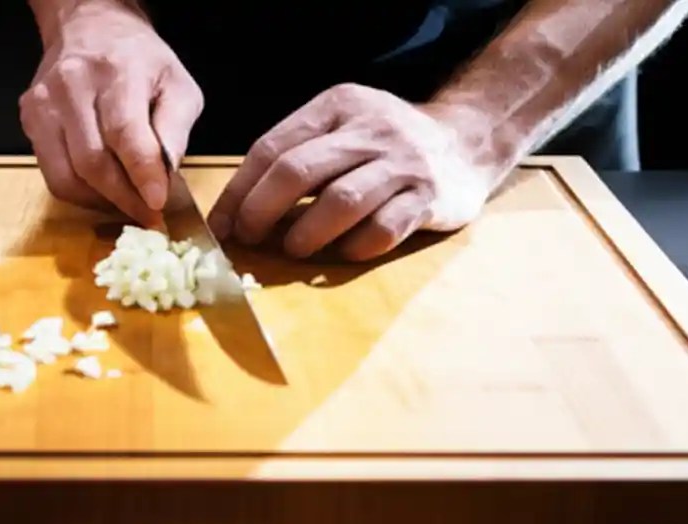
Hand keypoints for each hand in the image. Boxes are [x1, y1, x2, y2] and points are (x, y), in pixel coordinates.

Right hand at [20, 0, 202, 223]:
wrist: (90, 28)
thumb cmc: (139, 61)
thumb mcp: (177, 85)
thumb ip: (175, 131)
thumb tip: (165, 178)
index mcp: (116, 71)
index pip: (125, 133)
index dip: (142, 175)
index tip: (157, 204)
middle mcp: (72, 85)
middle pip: (92, 162)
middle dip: (123, 198)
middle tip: (147, 216)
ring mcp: (44, 104)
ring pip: (67, 177)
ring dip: (100, 202)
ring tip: (126, 205)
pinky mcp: (30, 119)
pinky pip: (53, 175)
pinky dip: (80, 193)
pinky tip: (102, 191)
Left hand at [207, 83, 493, 260]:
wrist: (467, 142)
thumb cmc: (383, 145)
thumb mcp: (340, 128)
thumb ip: (296, 156)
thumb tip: (237, 211)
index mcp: (337, 106)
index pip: (273, 147)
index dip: (239, 191)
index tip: (220, 226)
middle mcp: (370, 129)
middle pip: (299, 172)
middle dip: (261, 211)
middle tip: (248, 240)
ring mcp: (403, 163)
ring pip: (341, 201)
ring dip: (306, 233)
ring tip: (293, 250)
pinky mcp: (429, 198)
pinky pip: (384, 229)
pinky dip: (355, 247)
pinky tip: (342, 254)